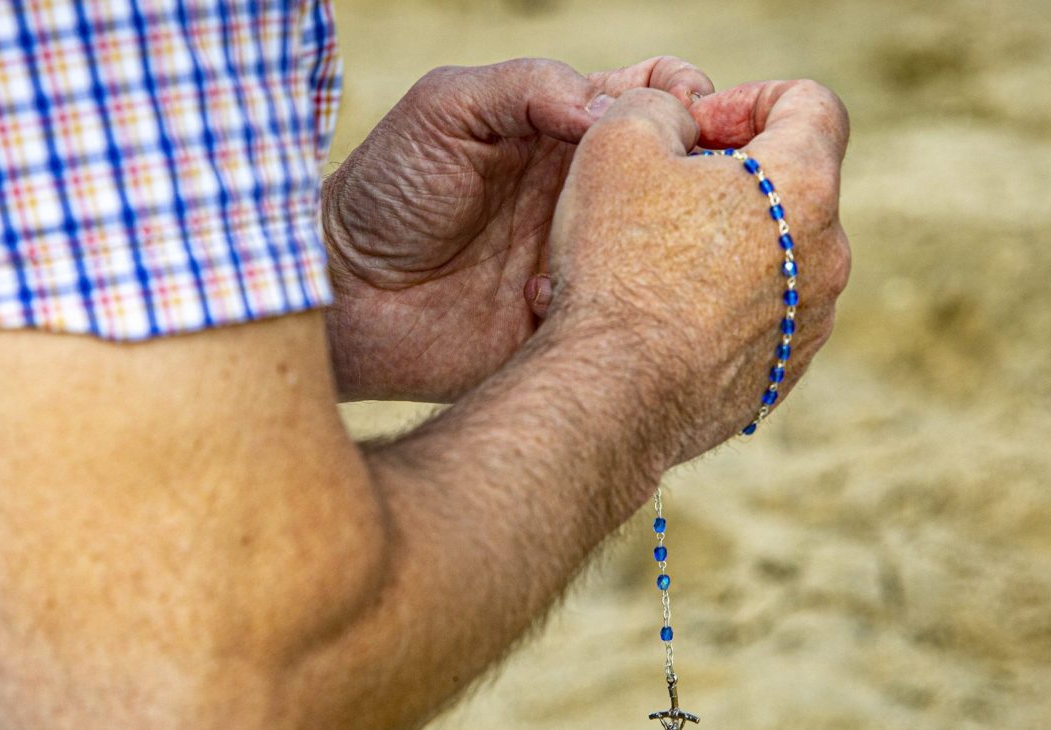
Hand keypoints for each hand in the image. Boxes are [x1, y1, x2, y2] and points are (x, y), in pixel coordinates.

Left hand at [322, 57, 714, 401]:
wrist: (345, 297)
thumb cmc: (386, 191)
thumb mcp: (446, 109)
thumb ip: (527, 88)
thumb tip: (611, 106)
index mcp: (566, 130)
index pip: (655, 99)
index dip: (688, 99)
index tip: (694, 114)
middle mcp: (589, 193)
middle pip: (679, 173)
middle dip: (705, 174)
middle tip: (698, 185)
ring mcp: (588, 258)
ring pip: (668, 247)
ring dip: (680, 245)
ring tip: (664, 246)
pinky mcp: (578, 319)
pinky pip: (632, 313)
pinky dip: (636, 306)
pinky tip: (611, 302)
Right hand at [546, 81, 851, 463]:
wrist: (615, 395)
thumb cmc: (618, 265)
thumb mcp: (617, 143)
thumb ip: (659, 105)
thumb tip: (679, 124)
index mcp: (804, 186)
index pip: (811, 105)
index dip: (749, 98)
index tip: (695, 128)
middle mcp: (829, 257)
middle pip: (791, 186)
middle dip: (729, 176)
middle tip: (659, 193)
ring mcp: (809, 323)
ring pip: (773, 257)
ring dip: (721, 244)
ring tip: (647, 261)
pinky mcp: (781, 374)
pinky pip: (757, 318)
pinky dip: (717, 306)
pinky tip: (657, 316)